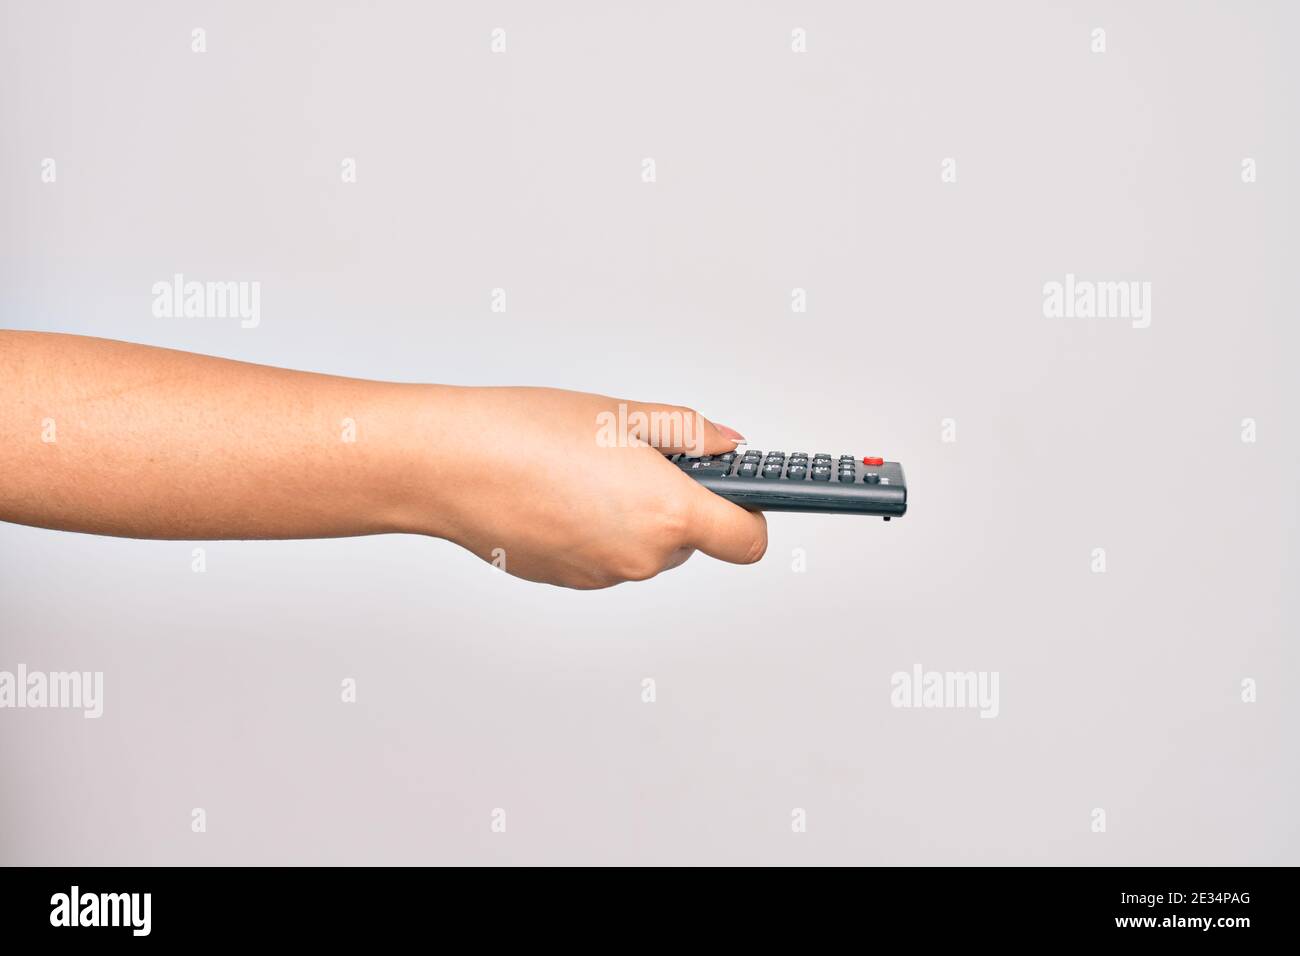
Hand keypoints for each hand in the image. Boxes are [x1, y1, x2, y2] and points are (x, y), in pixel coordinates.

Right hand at [421, 387, 767, 587]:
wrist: (451, 465)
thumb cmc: (529, 432)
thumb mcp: (625, 414)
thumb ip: (690, 433)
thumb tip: (728, 446)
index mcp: (669, 514)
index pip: (748, 541)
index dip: (750, 514)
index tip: (737, 491)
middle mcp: (643, 558)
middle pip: (692, 541)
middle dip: (677, 503)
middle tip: (638, 459)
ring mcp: (604, 576)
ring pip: (645, 549)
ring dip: (633, 517)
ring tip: (587, 470)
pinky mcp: (570, 582)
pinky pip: (605, 557)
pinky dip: (597, 531)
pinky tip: (560, 493)